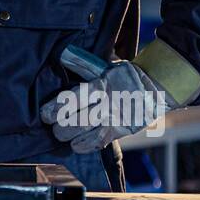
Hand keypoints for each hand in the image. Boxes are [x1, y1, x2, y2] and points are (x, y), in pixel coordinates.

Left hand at [38, 47, 180, 152]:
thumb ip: (82, 64)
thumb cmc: (125, 77)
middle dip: (60, 126)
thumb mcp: (105, 67)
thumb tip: (62, 54)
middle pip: (75, 120)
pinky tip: (75, 145)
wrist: (155, 89)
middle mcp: (106, 104)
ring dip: (69, 137)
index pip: (72, 99)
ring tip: (62, 135)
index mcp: (100, 85)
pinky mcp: (120, 131)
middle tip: (54, 126)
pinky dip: (84, 146)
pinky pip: (98, 142)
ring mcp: (113, 119)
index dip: (55, 109)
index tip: (45, 114)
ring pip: (85, 133)